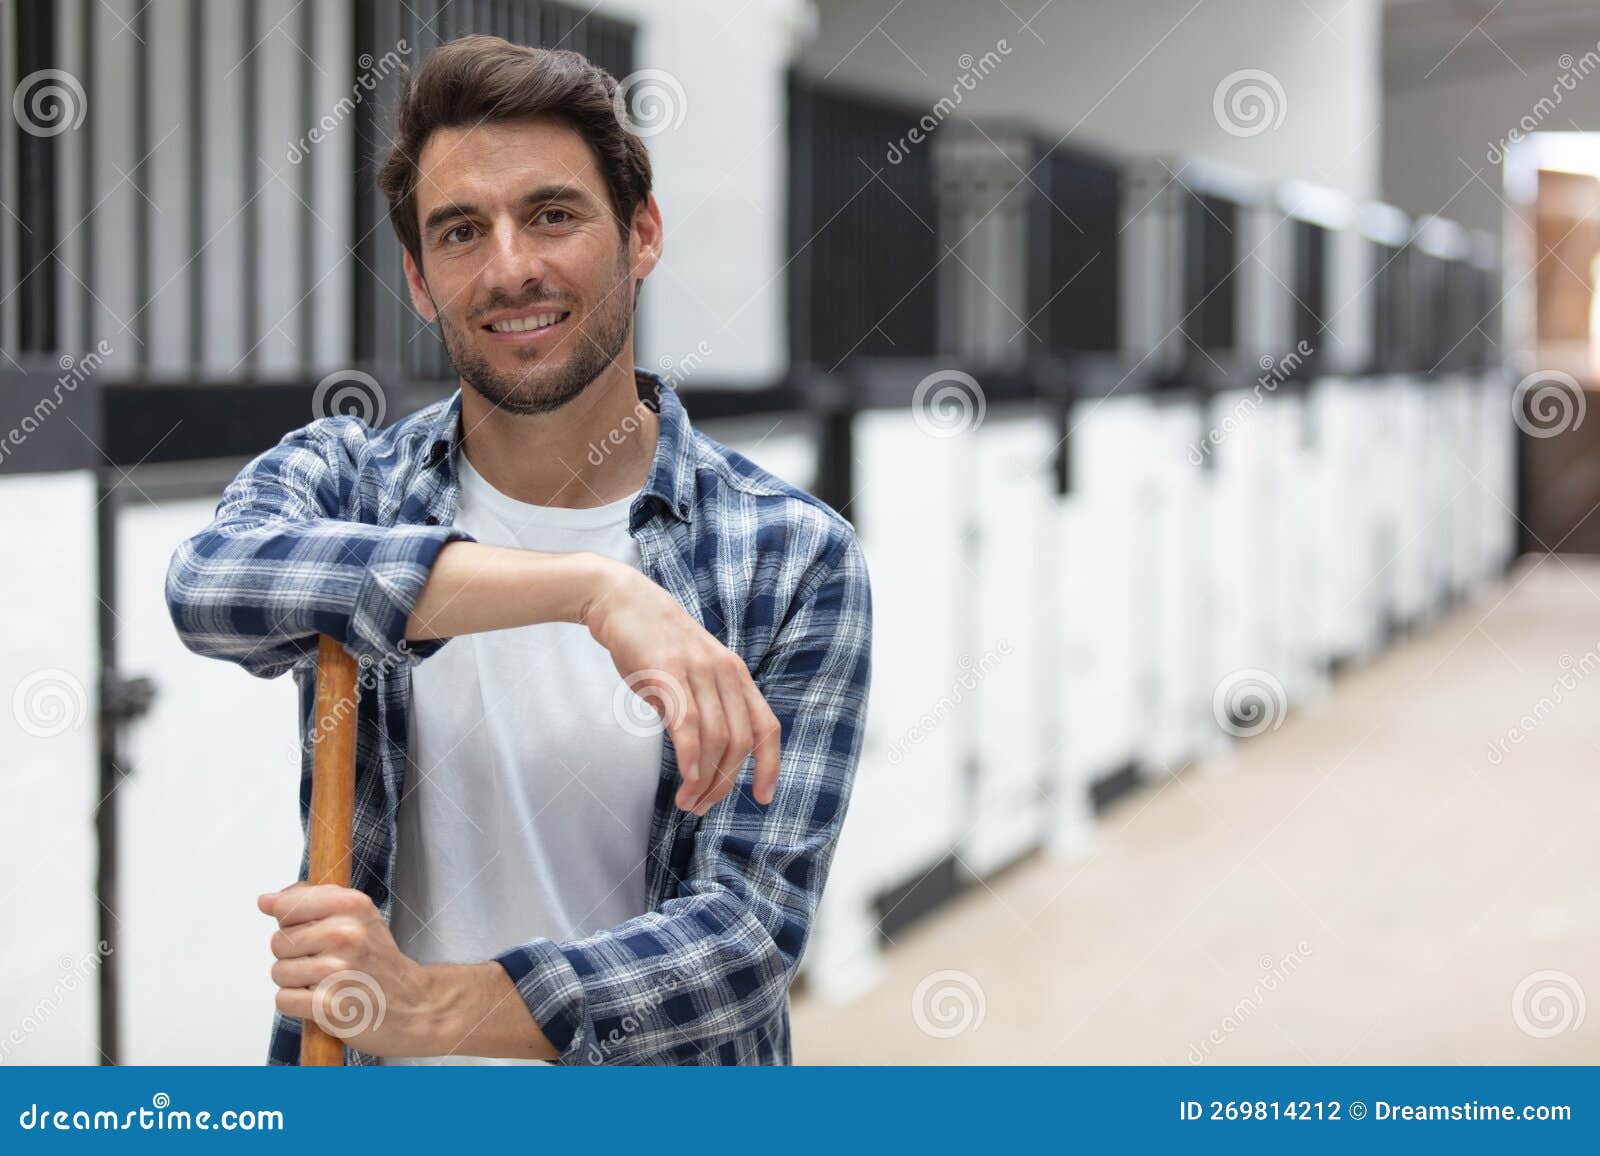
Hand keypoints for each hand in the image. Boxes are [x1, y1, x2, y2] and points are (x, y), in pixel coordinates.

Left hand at [259, 884, 448, 1057]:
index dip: (292, 923)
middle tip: (328, 962)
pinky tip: (323, 1001)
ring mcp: (337, 970)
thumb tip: (266, 901)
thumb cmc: (379, 963)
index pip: (286, 906)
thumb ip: (311, 902)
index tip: (311, 931)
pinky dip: (298, 1005)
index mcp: (352, 905)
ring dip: (297, 982)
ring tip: (328, 982)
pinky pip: (283, 1000)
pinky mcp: (328, 1005)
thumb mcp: (357, 917)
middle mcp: (346, 934)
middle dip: (295, 956)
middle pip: (278, 942)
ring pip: (279, 972)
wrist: (414, 1005)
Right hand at [581, 559, 781, 814]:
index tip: (764, 797)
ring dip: (703, 778)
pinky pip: (687, 722)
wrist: (624, 602)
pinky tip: (685, 778)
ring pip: (715, 738)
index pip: (767, 727)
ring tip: (688, 802)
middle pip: (740, 741)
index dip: (770, 765)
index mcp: (737, 676)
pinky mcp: (668, 673)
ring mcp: (697, 672)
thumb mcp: (695, 673)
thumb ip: (707, 708)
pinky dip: (690, 756)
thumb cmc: (657, 645)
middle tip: (702, 807)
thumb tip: (706, 757)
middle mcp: (725, 673)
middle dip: (725, 782)